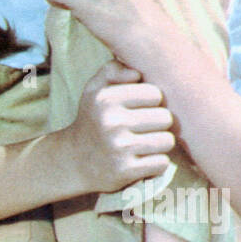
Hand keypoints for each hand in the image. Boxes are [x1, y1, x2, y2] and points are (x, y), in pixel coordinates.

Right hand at [51, 60, 175, 195]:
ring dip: (160, 143)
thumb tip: (137, 73)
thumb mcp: (94, 89)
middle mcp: (111, 122)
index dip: (152, 101)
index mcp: (105, 99)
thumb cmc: (93, 119)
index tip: (141, 108)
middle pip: (165, 118)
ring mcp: (118, 148)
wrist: (74, 161)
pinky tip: (142, 159)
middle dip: (159, 123)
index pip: (155, 94)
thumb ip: (113, 70)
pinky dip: (156, 163)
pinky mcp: (125, 171)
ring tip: (145, 143)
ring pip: (166, 141)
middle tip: (145, 128)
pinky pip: (161, 163)